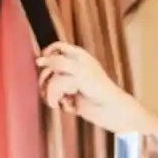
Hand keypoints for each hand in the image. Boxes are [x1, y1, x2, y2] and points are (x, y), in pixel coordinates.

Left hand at [36, 42, 157, 134]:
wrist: (116, 111)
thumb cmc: (97, 103)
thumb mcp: (77, 88)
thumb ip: (64, 80)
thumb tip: (43, 77)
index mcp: (84, 59)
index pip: (60, 46)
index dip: (47, 53)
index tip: (41, 65)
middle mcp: (83, 60)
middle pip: (53, 57)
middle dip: (44, 74)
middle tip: (44, 90)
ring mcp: (83, 67)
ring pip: (54, 68)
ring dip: (48, 88)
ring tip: (55, 102)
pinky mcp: (81, 77)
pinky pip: (57, 82)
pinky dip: (54, 97)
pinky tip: (63, 106)